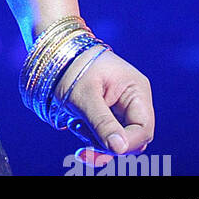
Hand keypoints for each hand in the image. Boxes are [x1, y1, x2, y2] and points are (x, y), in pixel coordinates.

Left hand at [55, 47, 153, 164]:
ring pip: (117, 138)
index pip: (143, 129)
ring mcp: (121, 105)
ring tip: (74, 124)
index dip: (127, 143)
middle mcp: (133, 99)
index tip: (104, 148)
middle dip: (108, 145)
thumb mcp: (84, 96)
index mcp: (136, 90)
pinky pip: (106, 132)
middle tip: (83, 149)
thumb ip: (102, 123)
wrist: (55, 49)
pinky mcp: (108, 110)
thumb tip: (120, 149)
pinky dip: (91, 135)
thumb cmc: (70, 66)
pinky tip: (75, 125)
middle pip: (132, 137)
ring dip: (96, 140)